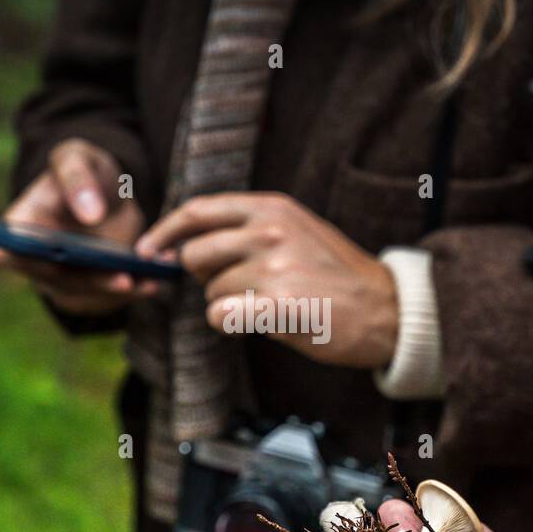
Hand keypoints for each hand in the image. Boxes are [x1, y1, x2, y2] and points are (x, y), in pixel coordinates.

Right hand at [0, 138, 147, 315]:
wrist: (106, 188)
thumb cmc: (82, 169)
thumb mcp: (77, 158)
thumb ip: (77, 179)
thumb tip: (89, 214)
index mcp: (20, 228)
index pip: (13, 253)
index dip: (33, 261)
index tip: (62, 261)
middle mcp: (37, 260)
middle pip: (59, 280)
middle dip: (93, 282)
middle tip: (125, 280)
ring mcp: (65, 278)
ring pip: (90, 293)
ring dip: (121, 290)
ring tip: (152, 281)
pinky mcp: (93, 287)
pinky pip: (112, 293)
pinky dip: (136, 288)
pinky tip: (158, 279)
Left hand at [136, 191, 398, 366]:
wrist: (385, 309)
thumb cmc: (336, 276)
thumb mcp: (297, 230)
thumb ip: (248, 228)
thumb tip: (185, 244)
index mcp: (272, 207)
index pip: (199, 211)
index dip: (165, 232)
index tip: (147, 250)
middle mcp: (270, 231)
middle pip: (194, 255)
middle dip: (204, 278)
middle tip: (237, 289)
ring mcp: (273, 267)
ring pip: (209, 292)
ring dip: (227, 305)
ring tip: (268, 305)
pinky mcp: (278, 305)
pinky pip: (220, 316)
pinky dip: (230, 324)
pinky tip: (261, 322)